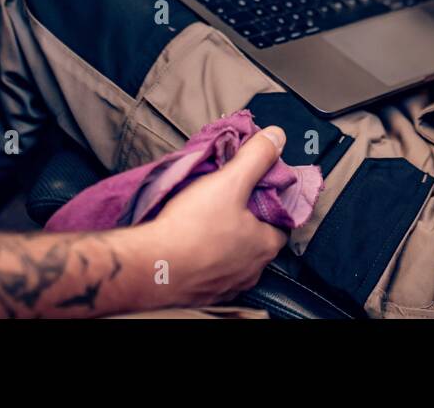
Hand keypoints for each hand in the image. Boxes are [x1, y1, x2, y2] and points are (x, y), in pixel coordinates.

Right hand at [131, 126, 287, 308]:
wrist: (151, 268)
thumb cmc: (194, 226)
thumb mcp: (229, 181)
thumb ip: (256, 157)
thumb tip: (278, 136)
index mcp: (265, 245)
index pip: (282, 222)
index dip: (270, 204)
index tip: (255, 190)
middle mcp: (251, 272)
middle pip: (256, 240)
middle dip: (245, 222)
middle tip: (227, 202)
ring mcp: (226, 287)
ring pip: (233, 258)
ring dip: (224, 242)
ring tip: (206, 220)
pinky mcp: (202, 295)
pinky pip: (210, 273)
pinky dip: (204, 258)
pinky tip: (189, 243)